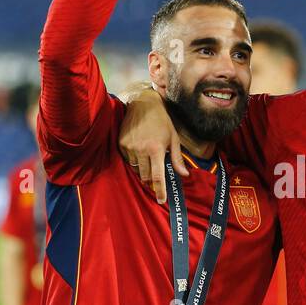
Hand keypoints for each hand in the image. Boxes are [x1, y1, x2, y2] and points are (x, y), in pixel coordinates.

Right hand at [119, 87, 186, 202]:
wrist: (143, 104)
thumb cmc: (162, 121)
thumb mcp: (173, 139)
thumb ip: (177, 159)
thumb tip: (184, 175)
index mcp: (156, 149)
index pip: (158, 177)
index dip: (159, 191)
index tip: (161, 200)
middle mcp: (141, 150)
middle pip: (146, 176)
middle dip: (151, 179)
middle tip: (156, 174)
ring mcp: (129, 147)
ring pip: (136, 169)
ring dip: (143, 169)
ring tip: (148, 158)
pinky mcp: (121, 144)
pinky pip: (128, 160)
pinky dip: (134, 161)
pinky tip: (139, 151)